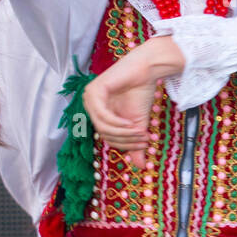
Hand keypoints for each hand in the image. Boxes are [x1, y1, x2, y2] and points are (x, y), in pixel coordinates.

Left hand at [81, 37, 183, 170]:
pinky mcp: (94, 90)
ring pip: (103, 126)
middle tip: (144, 139)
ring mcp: (89, 97)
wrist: (147, 69)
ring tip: (140, 132)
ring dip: (124, 132)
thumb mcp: (138, 124)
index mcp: (97, 112)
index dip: (125, 144)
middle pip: (104, 133)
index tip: (144, 144)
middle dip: (126, 139)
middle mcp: (89, 105)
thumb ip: (136, 144)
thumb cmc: (140, 92)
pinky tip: (132, 124)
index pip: (106, 137)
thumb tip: (141, 167)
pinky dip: (118, 122)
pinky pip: (103, 115)